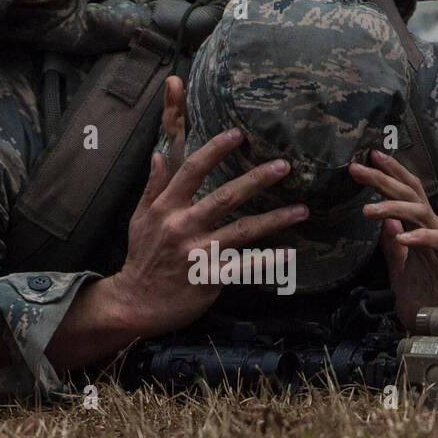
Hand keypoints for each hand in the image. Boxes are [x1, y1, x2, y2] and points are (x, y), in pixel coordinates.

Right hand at [105, 127, 308, 336]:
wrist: (136, 304)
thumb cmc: (141, 258)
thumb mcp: (140, 218)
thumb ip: (153, 186)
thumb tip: (159, 154)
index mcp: (166, 208)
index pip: (192, 170)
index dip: (216, 149)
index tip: (238, 134)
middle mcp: (183, 226)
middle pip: (225, 197)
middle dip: (257, 179)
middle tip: (284, 166)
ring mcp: (198, 253)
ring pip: (242, 231)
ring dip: (275, 219)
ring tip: (301, 210)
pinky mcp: (209, 278)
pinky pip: (244, 267)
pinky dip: (268, 260)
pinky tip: (289, 252)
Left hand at [349, 149, 437, 324]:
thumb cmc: (425, 294)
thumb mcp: (399, 267)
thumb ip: (391, 246)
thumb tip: (384, 223)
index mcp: (419, 226)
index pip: (404, 191)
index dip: (387, 173)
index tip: (366, 160)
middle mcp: (431, 226)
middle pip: (408, 192)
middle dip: (382, 178)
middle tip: (358, 169)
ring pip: (419, 211)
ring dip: (392, 206)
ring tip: (368, 210)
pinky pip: (435, 239)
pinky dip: (417, 237)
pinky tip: (401, 237)